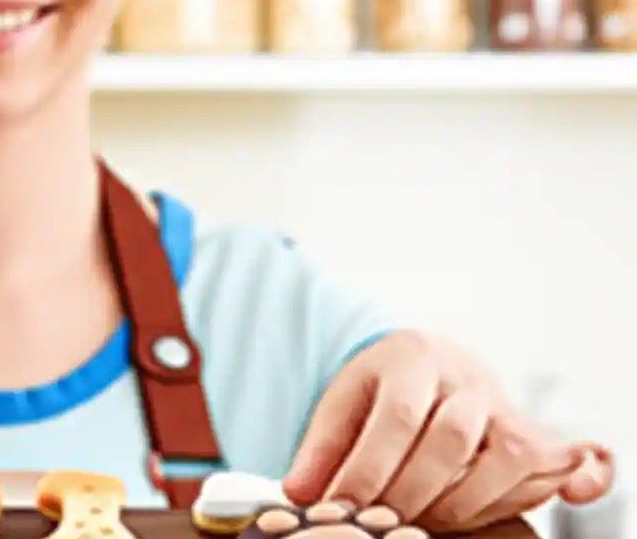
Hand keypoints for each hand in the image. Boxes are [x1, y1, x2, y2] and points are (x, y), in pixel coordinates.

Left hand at [283, 330, 613, 531]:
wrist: (427, 360)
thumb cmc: (380, 389)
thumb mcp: (342, 402)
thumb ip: (321, 448)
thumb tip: (299, 494)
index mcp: (412, 356)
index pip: (399, 415)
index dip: (372, 466)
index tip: (343, 506)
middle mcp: (466, 376)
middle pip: (451, 438)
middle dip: (413, 490)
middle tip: (380, 522)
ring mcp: (504, 403)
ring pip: (503, 455)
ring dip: (463, 502)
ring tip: (422, 523)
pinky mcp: (532, 432)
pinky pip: (567, 453)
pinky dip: (580, 475)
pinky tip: (572, 495)